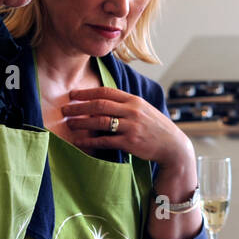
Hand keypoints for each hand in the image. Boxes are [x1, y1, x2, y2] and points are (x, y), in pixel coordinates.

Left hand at [62, 86, 192, 170]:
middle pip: (100, 105)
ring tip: (69, 124)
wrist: (173, 146)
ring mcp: (131, 127)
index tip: (73, 95)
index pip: (106, 92)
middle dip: (79, 107)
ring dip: (81, 122)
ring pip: (100, 122)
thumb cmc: (155, 128)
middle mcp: (132, 111)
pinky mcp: (130, 142)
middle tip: (65, 110)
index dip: (87, 92)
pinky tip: (80, 142)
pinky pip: (105, 141)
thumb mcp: (143, 110)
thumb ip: (125, 105)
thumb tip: (102, 103)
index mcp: (134, 100)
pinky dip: (90, 141)